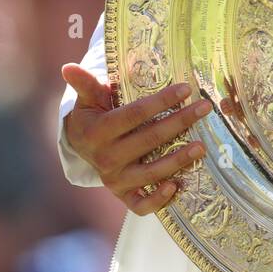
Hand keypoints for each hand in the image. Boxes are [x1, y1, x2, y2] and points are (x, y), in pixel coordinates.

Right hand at [60, 64, 210, 214]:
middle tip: (204, 108)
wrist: (82, 147)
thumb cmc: (93, 116)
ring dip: (178, 160)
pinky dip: (158, 200)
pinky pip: (141, 204)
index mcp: (98, 131)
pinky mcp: (122, 195)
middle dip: (180, 122)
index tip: (185, 89)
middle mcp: (106, 158)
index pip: (135, 114)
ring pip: (150, 172)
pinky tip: (177, 185)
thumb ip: (85, 84)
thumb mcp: (89, 99)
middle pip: (149, 140)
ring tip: (202, 146)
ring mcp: (114, 180)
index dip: (161, 101)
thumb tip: (67, 67)